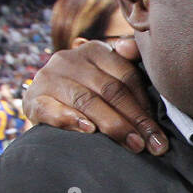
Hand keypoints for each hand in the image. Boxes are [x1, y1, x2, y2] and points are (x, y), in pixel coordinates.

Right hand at [23, 39, 166, 154]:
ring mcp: (49, 78)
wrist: (43, 104)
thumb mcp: (105, 75)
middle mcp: (69, 59)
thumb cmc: (84, 91)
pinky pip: (52, 110)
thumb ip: (126, 64)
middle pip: (110, 90)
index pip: (126, 76)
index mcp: (95, 51)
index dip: (145, 104)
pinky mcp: (33, 99)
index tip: (159, 132)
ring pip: (87, 101)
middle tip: (153, 144)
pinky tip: (88, 130)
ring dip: (112, 125)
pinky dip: (70, 120)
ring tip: (133, 145)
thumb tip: (133, 47)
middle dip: (135, 120)